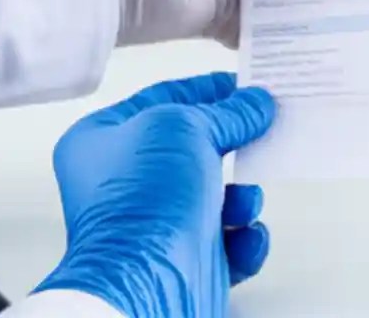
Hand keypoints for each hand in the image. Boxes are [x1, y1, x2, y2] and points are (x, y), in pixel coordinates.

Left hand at [35, 72, 275, 317]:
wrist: (147, 284)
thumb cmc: (143, 204)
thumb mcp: (186, 128)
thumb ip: (227, 112)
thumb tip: (256, 103)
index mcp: (103, 141)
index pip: (163, 99)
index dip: (207, 88)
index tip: (245, 84)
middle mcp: (125, 182)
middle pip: (197, 147)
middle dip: (234, 143)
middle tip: (266, 129)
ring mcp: (156, 222)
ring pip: (220, 195)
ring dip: (243, 197)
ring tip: (242, 205)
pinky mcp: (186, 259)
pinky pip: (232, 240)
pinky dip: (246, 237)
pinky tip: (244, 237)